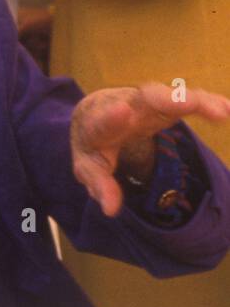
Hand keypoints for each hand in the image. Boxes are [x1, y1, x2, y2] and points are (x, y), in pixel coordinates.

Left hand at [70, 83, 229, 216]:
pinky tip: (226, 109)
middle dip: (162, 99)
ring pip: (168, 96)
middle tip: (184, 103)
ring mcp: (145, 102)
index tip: (122, 111)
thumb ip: (100, 185)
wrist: (98, 115)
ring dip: (193, 101)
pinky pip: (187, 101)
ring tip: (219, 112)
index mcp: (97, 123)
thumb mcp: (90, 167)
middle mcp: (122, 106)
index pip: (101, 121)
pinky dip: (206, 103)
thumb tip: (111, 210)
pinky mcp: (166, 103)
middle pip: (141, 99)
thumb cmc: (95, 144)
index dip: (111, 118)